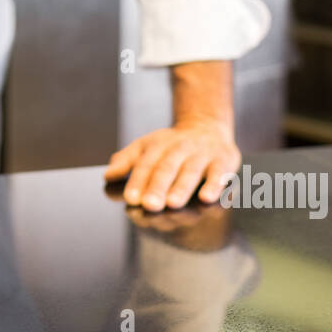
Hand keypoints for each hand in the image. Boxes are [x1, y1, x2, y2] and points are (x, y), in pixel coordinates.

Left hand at [103, 117, 239, 211]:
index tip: (131, 198)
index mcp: (158, 146)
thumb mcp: (147, 147)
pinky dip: (214, 185)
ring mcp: (202, 154)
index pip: (146, 164)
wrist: (207, 126)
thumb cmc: (172, 146)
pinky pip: (219, 173)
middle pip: (167, 168)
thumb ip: (127, 161)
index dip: (138, 181)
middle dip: (158, 187)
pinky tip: (207, 198)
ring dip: (182, 187)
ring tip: (173, 203)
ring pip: (191, 171)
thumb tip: (108, 175)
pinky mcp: (223, 161)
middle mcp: (180, 148)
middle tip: (149, 205)